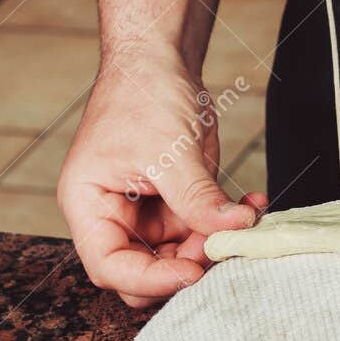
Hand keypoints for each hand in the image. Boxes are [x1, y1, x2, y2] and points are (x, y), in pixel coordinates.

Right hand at [58, 45, 265, 307]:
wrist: (160, 60)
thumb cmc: (142, 94)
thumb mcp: (169, 149)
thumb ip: (197, 196)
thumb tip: (235, 228)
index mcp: (89, 206)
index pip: (110, 267)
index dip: (150, 280)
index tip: (192, 271)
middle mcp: (113, 217)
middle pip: (144, 273)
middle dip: (185, 265)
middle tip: (221, 242)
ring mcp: (145, 214)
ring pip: (180, 258)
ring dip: (214, 245)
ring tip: (242, 216)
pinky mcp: (176, 205)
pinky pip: (202, 232)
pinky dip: (227, 224)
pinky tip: (251, 205)